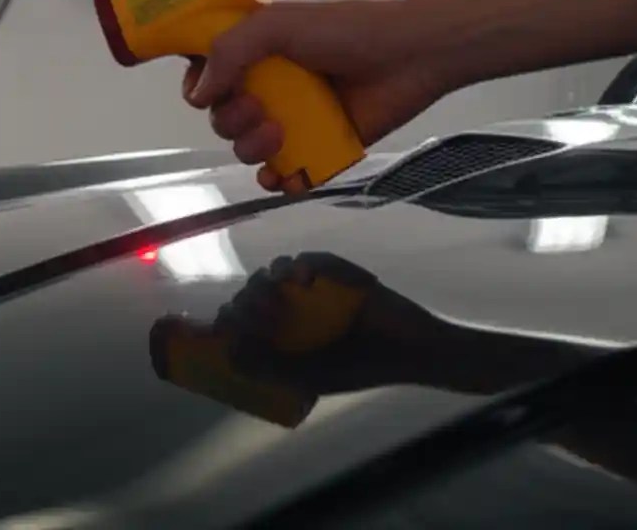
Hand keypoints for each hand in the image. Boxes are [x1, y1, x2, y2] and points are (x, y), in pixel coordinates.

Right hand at [182, 0, 449, 192]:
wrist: (411, 55)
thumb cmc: (348, 30)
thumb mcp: (278, 23)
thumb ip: (230, 50)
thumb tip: (197, 94)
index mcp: (257, 52)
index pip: (208, 74)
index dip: (200, 86)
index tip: (210, 92)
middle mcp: (271, 86)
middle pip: (223, 117)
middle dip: (230, 120)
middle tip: (256, 110)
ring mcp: (294, 119)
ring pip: (247, 149)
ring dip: (250, 149)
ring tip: (278, 135)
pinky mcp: (319, 147)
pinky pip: (285, 174)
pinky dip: (277, 180)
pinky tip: (281, 175)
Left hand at [215, 253, 453, 394]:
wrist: (410, 353)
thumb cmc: (362, 368)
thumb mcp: (311, 378)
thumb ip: (272, 368)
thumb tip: (230, 354)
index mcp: (284, 332)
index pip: (243, 317)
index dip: (230, 319)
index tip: (227, 327)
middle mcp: (293, 306)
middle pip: (252, 290)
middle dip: (246, 302)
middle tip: (257, 318)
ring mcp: (313, 286)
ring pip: (273, 271)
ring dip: (266, 281)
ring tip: (276, 302)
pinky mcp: (337, 271)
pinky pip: (310, 259)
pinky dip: (302, 264)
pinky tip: (302, 279)